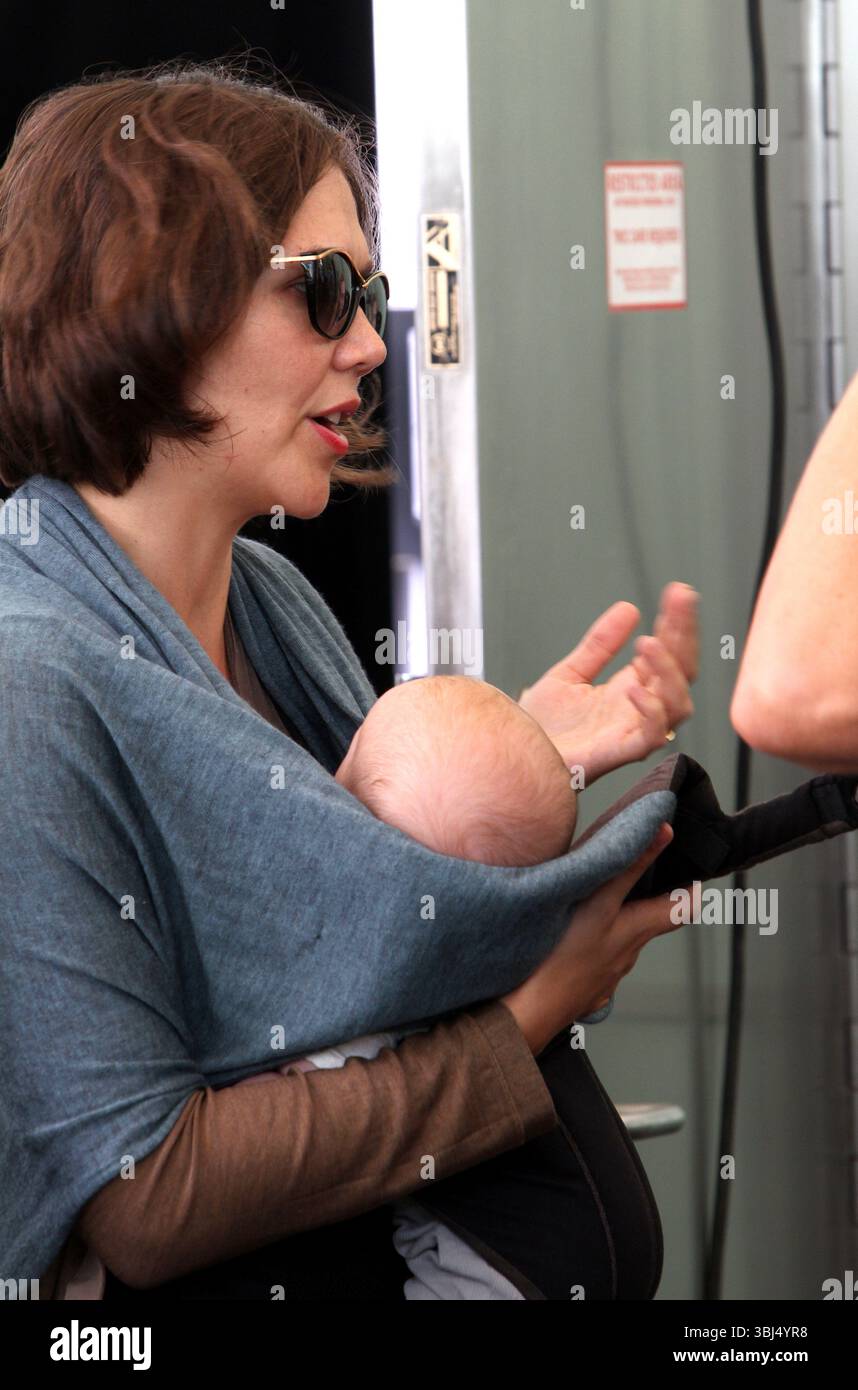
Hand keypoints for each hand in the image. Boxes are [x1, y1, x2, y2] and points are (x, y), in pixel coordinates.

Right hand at [501, 822, 680, 1054]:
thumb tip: (664, 833)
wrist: (528, 1012)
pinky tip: (571, 946)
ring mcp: (605, 977)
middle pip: (647, 926)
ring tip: (597, 909)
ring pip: (619, 946)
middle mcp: (625, 955)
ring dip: (615, 929)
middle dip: (647, 904)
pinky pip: (595, 968)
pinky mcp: (586, 993)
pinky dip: (590, 954)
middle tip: (642, 882)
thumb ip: (628, 866)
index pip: (678, 909)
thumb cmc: (560, 957)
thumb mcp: (597, 901)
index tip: (692, 876)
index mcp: (633, 931)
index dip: (690, 892)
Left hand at [518, 582, 698, 785]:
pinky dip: (650, 710)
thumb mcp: (570, 673)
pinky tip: (633, 687)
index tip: (678, 593)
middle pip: (681, 673)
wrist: (513, 755)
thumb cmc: (542, 727)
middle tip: (679, 603)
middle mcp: (638, 710)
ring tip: (647, 643)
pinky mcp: (620, 753)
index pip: (668, 654)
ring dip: (668, 671)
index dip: (677, 623)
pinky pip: (651, 735)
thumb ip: (600, 644)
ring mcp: (632, 731)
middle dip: (684, 636)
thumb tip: (629, 609)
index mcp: (631, 689)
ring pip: (677, 704)